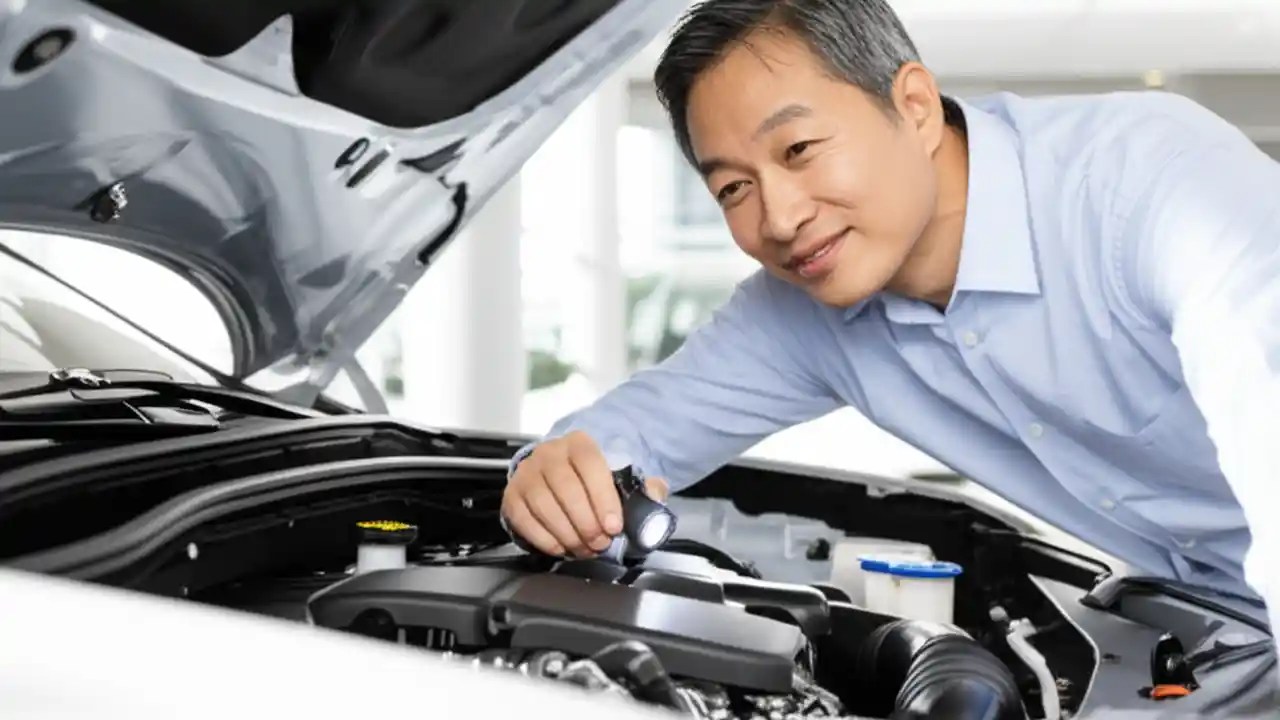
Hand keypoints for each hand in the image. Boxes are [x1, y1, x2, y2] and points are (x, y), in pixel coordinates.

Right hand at [502, 431, 668, 557]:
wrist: (556, 474)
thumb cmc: (592, 480)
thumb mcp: (623, 477)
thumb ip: (644, 486)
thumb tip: (654, 497)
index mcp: (579, 443)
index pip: (590, 464)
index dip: (602, 498)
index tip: (614, 526)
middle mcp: (548, 453)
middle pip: (565, 487)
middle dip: (586, 522)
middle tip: (600, 543)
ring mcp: (527, 474)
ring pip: (544, 506)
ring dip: (567, 534)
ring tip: (584, 548)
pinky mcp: (512, 495)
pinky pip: (524, 520)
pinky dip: (544, 539)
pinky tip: (562, 547)